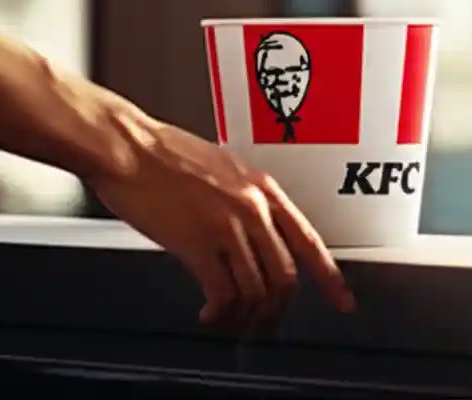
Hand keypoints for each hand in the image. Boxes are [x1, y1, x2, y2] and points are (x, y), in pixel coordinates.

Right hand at [87, 112, 355, 334]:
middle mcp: (253, 208)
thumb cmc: (165, 153)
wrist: (128, 147)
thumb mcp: (224, 167)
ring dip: (246, 317)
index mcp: (264, 188)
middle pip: (285, 276)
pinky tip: (208, 314)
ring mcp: (227, 227)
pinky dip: (219, 314)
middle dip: (276, 310)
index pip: (309, 240)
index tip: (342, 300)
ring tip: (231, 324)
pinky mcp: (197, 244)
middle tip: (264, 325)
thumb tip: (255, 228)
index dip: (330, 277)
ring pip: (257, 290)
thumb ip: (245, 198)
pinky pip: (223, 294)